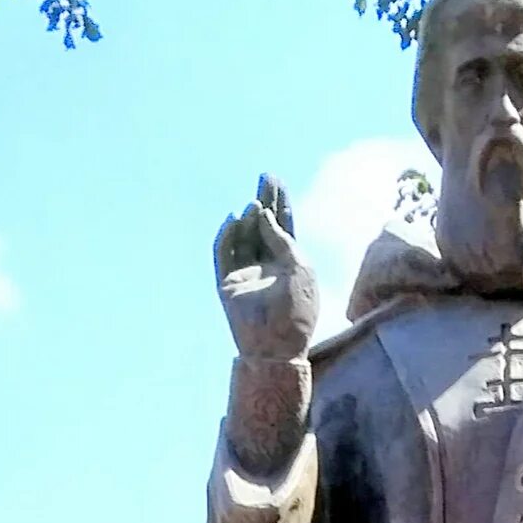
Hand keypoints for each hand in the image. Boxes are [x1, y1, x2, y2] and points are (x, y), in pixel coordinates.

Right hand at [215, 174, 320, 361]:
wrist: (278, 346)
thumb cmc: (297, 310)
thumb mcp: (299, 267)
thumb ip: (282, 238)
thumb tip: (264, 213)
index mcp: (289, 264)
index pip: (283, 227)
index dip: (280, 203)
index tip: (275, 181)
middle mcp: (267, 266)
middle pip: (263, 226)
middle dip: (264, 202)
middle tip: (264, 177)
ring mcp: (246, 275)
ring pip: (244, 237)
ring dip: (249, 219)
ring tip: (255, 206)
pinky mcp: (228, 284)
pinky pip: (224, 253)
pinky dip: (227, 235)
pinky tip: (234, 220)